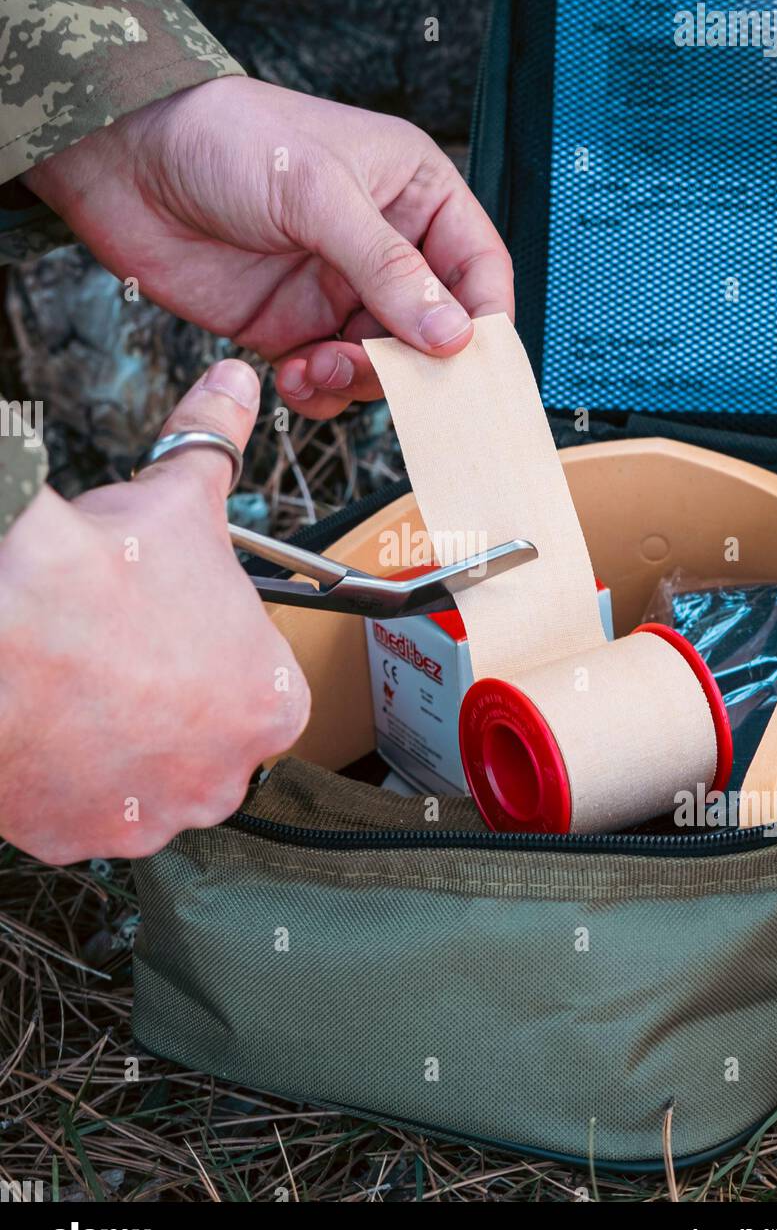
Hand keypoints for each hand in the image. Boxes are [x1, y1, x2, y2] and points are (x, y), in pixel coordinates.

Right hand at [0, 359, 309, 863]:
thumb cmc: (91, 577)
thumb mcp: (174, 499)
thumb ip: (215, 448)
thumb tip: (234, 389)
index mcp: (272, 704)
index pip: (259, 680)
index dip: (213, 645)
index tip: (172, 628)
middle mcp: (226, 778)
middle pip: (205, 734)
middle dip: (169, 699)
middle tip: (120, 654)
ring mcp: (154, 818)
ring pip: (146, 776)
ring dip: (121, 739)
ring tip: (80, 684)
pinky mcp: (84, 840)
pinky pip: (86, 811)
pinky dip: (68, 777)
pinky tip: (50, 724)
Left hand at [23, 77, 513, 418]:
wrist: (125, 161)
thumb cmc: (225, 139)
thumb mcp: (318, 193)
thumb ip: (388, 268)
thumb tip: (452, 335)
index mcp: (414, 194)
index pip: (479, 267)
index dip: (483, 319)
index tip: (471, 363)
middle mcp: (384, 247)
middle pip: (434, 330)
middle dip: (413, 363)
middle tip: (383, 377)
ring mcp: (337, 291)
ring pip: (382, 364)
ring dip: (359, 381)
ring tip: (317, 366)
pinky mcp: (291, 328)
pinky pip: (328, 380)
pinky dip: (320, 392)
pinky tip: (293, 377)